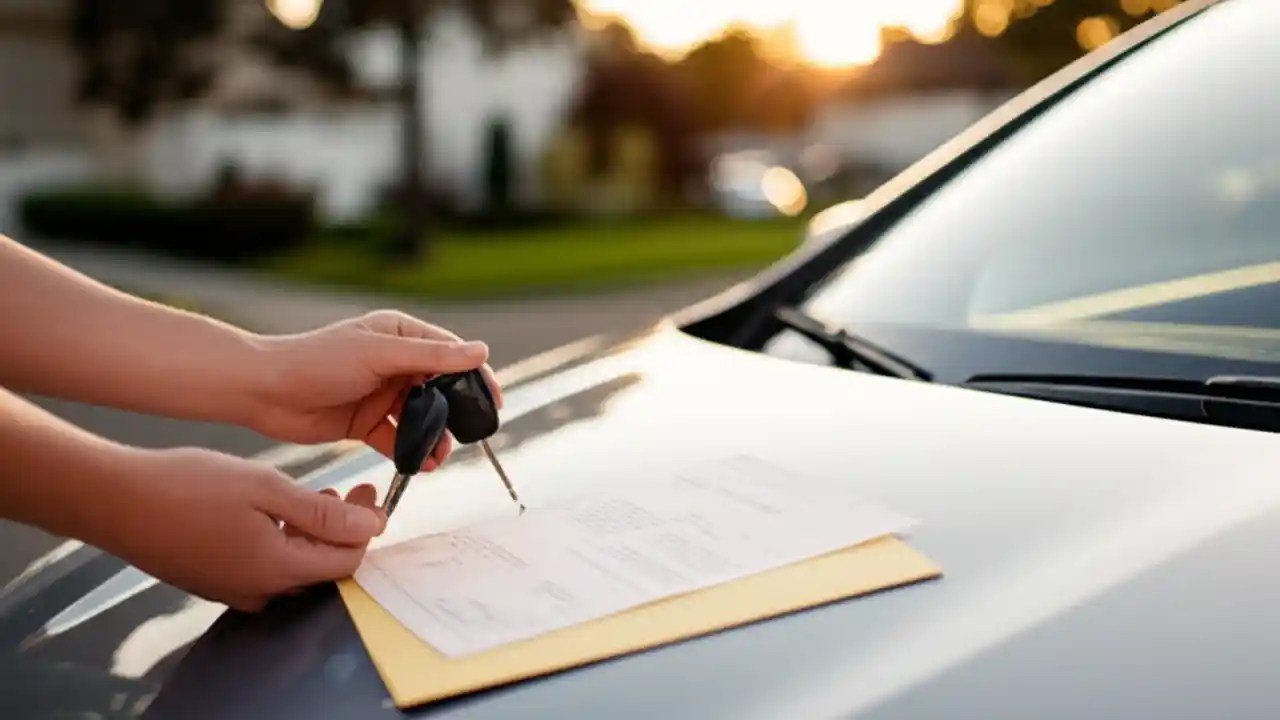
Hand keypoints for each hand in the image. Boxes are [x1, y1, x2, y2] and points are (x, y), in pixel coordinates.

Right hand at [99, 447, 385, 611]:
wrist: (115, 501)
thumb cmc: (186, 487)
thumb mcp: (266, 489)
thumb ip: (322, 514)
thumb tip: (372, 527)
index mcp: (277, 570)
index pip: (347, 562)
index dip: (367, 529)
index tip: (372, 493)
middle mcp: (259, 591)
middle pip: (323, 567)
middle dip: (345, 529)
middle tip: (353, 491)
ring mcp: (234, 590)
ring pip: (295, 567)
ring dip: (315, 533)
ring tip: (320, 495)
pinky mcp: (215, 581)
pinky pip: (266, 568)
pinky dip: (285, 541)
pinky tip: (279, 511)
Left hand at [249, 311, 502, 471]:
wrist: (262, 392)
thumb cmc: (315, 361)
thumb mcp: (379, 354)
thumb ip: (431, 356)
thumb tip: (480, 352)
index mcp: (398, 334)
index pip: (450, 354)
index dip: (475, 377)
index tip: (493, 401)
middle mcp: (393, 362)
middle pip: (438, 390)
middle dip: (454, 415)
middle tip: (469, 436)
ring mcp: (380, 394)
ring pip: (420, 418)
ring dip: (434, 437)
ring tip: (440, 456)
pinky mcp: (365, 422)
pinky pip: (398, 438)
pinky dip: (411, 452)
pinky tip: (420, 464)